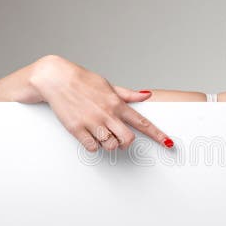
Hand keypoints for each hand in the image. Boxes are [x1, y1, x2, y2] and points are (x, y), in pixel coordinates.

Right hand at [29, 55, 173, 151]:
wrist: (56, 78)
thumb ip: (128, 95)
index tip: (169, 143)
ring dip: (108, 144)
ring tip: (100, 133)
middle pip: (128, 140)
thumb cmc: (82, 81)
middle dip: (125, 143)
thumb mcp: (108, 85)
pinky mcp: (77, 129)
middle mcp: (107, 114)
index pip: (143, 122)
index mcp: (117, 104)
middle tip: (118, 138)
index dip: (158, 135)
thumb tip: (147, 94)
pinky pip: (92, 147)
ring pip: (110, 146)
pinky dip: (93, 145)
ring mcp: (92, 122)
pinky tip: (89, 135)